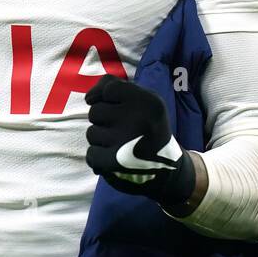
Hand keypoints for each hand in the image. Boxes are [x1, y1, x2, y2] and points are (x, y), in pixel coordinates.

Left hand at [84, 74, 195, 207]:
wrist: (169, 170)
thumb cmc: (148, 128)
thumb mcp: (144, 99)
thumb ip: (115, 86)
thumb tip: (89, 98)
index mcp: (150, 102)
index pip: (110, 88)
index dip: (109, 98)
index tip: (119, 108)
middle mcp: (139, 120)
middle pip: (95, 111)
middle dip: (104, 120)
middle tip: (124, 131)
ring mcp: (126, 142)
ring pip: (91, 133)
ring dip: (102, 140)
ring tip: (122, 145)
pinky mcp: (115, 163)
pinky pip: (91, 153)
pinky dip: (100, 158)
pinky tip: (116, 159)